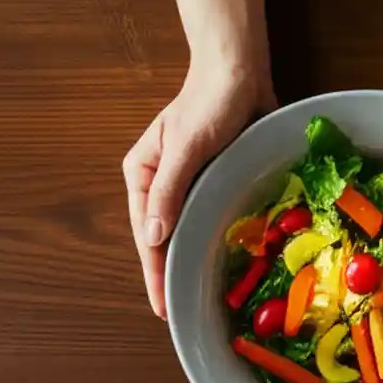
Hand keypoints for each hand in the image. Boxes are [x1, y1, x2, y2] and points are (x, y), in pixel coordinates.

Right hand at [124, 62, 274, 318]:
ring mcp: (189, 184)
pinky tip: (226, 261)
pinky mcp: (215, 180)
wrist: (240, 70)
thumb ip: (169, 190)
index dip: (154, 273)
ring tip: (204, 296)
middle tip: (185, 312)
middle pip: (164, 237)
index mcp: (142, 175)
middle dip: (172, 273)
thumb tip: (153, 237)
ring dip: (194, 258)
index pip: (145, 234)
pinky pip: (212, 216)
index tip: (162, 308)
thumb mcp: (187, 146)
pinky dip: (216, 238)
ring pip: (188, 230)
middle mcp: (161, 184)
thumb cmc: (210, 102)